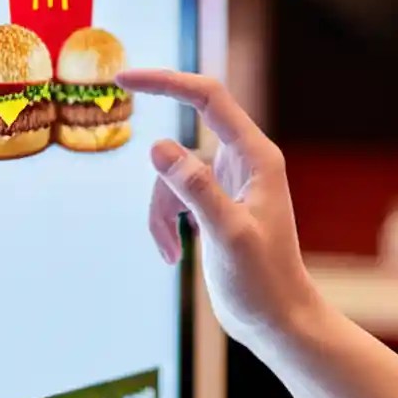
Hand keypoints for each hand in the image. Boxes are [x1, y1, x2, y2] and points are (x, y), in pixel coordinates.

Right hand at [116, 70, 319, 344]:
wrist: (277, 320)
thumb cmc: (263, 281)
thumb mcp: (227, 235)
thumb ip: (195, 189)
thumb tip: (157, 146)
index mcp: (256, 156)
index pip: (208, 98)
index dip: (167, 81)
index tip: (126, 78)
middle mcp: (244, 161)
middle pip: (185, 130)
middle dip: (157, 147)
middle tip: (120, 84)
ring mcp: (228, 181)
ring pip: (172, 174)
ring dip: (160, 210)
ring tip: (171, 250)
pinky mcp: (215, 203)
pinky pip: (174, 196)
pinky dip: (164, 222)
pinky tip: (173, 254)